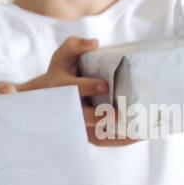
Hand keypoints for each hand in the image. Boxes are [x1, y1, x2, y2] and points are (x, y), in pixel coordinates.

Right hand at [9, 37, 129, 146]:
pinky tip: (137, 136)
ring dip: (114, 132)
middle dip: (99, 116)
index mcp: (62, 87)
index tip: (103, 85)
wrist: (46, 97)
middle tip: (117, 115)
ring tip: (136, 131)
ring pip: (94, 132)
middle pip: (83, 116)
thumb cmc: (61, 72)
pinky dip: (119, 140)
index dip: (88, 87)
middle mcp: (68, 109)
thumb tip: (94, 43)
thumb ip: (75, 45)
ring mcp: (77, 124)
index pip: (74, 88)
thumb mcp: (63, 55)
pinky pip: (102, 140)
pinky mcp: (85, 133)